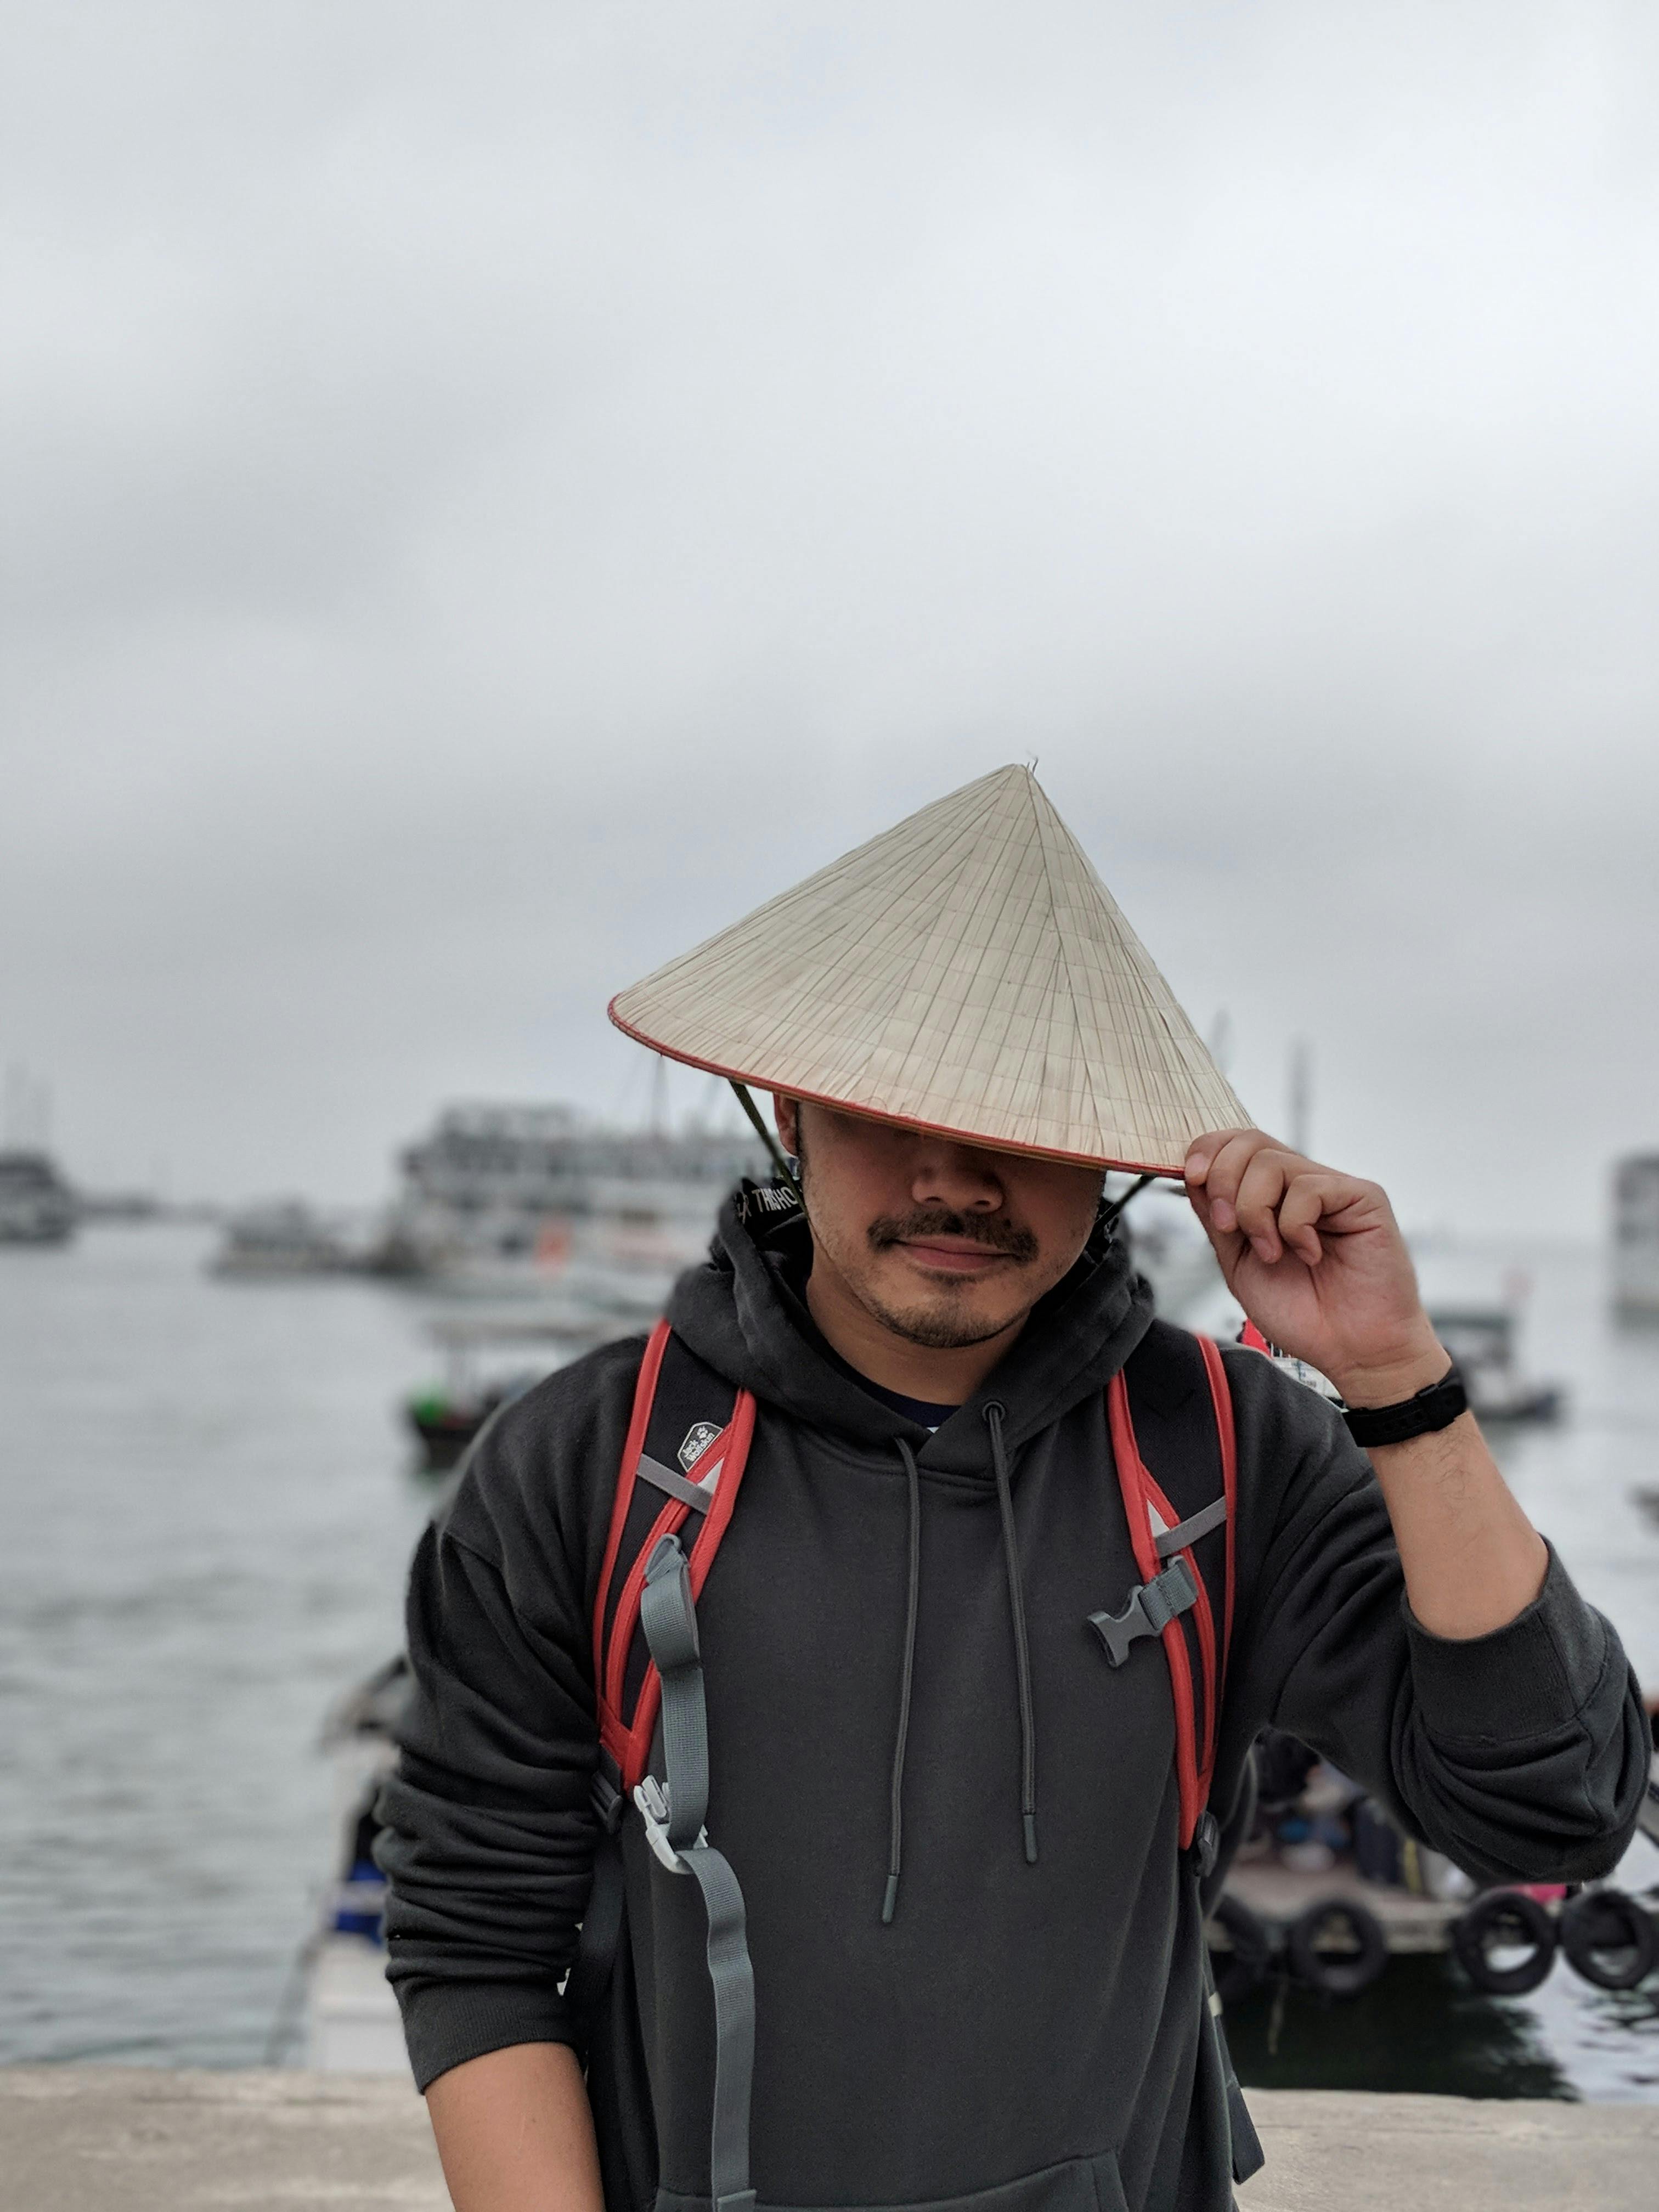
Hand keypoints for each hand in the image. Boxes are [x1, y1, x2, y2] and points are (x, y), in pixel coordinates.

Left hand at [1182, 1130, 1444, 1405]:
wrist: (1351, 1350)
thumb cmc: (1303, 1313)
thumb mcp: (1238, 1263)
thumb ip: (1216, 1218)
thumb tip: (1191, 1175)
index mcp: (1271, 1196)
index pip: (1235, 1144)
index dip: (1206, 1150)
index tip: (1191, 1177)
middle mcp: (1301, 1184)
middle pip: (1249, 1141)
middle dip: (1223, 1181)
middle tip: (1228, 1228)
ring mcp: (1332, 1188)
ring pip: (1272, 1162)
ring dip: (1254, 1212)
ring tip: (1272, 1253)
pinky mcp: (1364, 1197)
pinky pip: (1308, 1188)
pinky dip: (1295, 1227)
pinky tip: (1311, 1253)